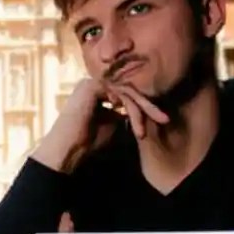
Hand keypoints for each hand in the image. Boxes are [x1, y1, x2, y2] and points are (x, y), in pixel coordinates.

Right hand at [31, 78, 168, 171]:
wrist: (68, 149)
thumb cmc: (87, 142)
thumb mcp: (112, 126)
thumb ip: (124, 115)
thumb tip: (140, 111)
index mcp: (97, 92)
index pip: (126, 94)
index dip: (143, 106)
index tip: (160, 119)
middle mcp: (94, 84)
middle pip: (128, 90)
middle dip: (148, 105)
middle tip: (165, 119)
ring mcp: (91, 83)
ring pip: (125, 91)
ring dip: (138, 110)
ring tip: (145, 129)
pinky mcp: (91, 87)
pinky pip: (118, 92)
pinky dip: (128, 106)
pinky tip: (132, 119)